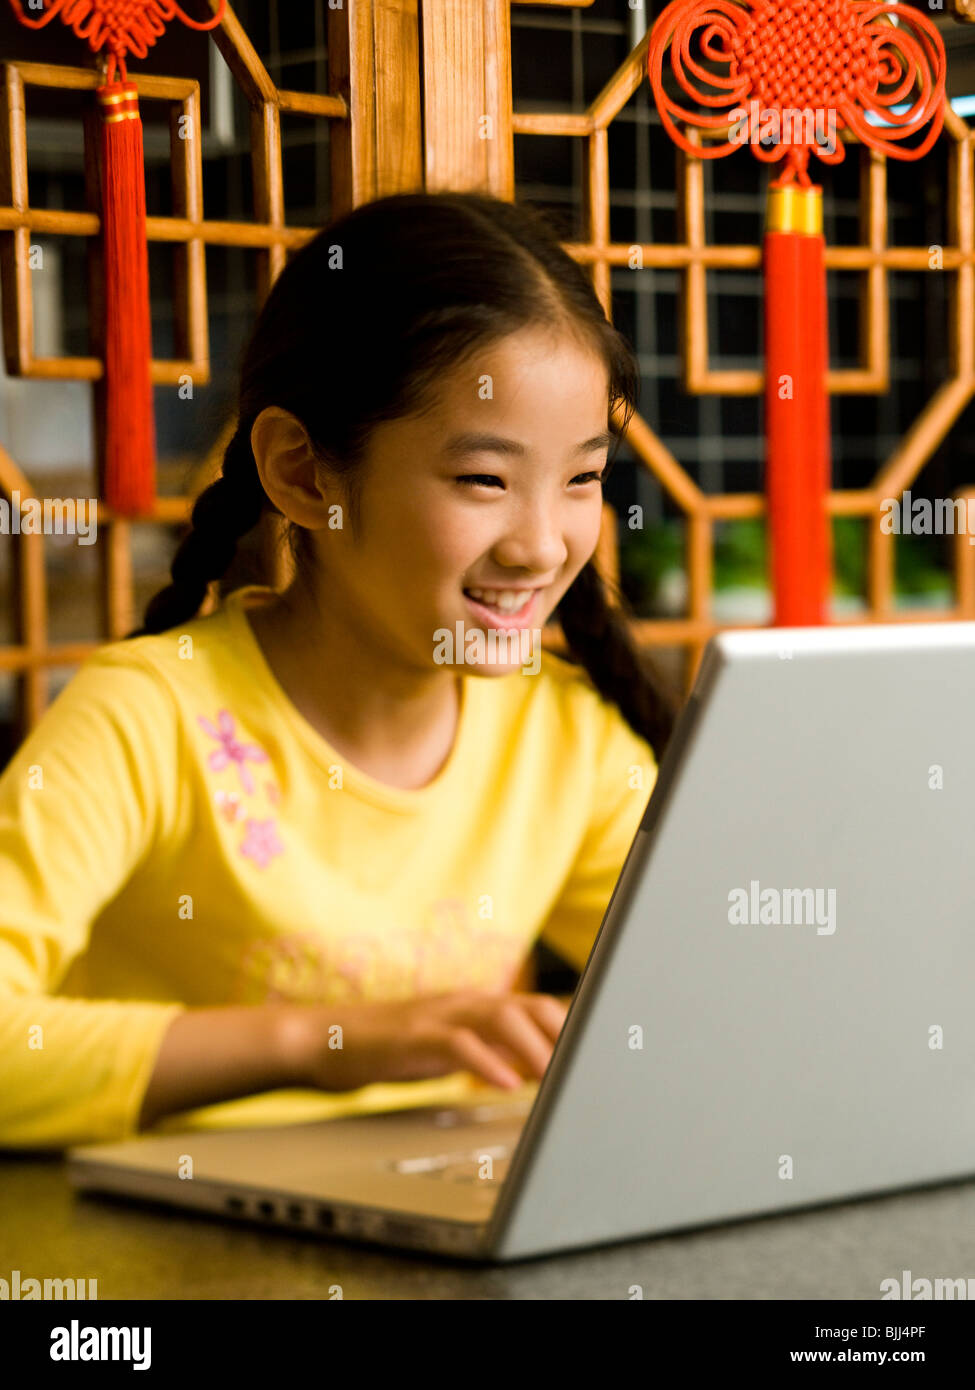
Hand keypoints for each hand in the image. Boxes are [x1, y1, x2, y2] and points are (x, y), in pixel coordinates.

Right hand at [287, 990, 570, 1093]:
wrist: (327, 1038)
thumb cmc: (392, 1047)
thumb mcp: (449, 1046)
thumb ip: (489, 1051)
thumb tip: (535, 1068)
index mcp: (476, 1007)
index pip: (537, 1006)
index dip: (570, 1028)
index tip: (597, 1056)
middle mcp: (464, 1003)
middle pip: (529, 1006)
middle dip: (562, 1036)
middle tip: (584, 1072)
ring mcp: (439, 1015)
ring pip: (500, 1017)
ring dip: (533, 1048)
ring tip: (553, 1078)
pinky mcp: (413, 1036)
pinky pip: (457, 1044)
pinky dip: (486, 1062)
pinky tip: (504, 1084)